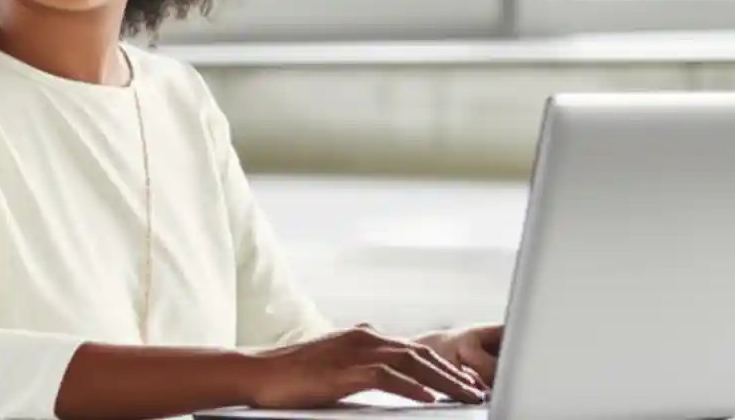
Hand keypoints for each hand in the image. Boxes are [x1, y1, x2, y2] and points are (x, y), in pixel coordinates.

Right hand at [245, 324, 488, 408]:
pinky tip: (429, 398)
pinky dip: (411, 386)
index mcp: (363, 337)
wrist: (257, 373)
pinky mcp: (343, 370)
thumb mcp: (334, 367)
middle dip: (452, 373)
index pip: (413, 350)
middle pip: (419, 354)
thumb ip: (362, 369)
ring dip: (442, 380)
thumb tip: (387, 380)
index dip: (443, 365)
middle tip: (477, 390)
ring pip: (410, 362)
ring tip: (464, 395)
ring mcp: (354, 352)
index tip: (465, 381)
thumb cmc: (291, 375)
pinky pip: (385, 377)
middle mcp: (363, 338)